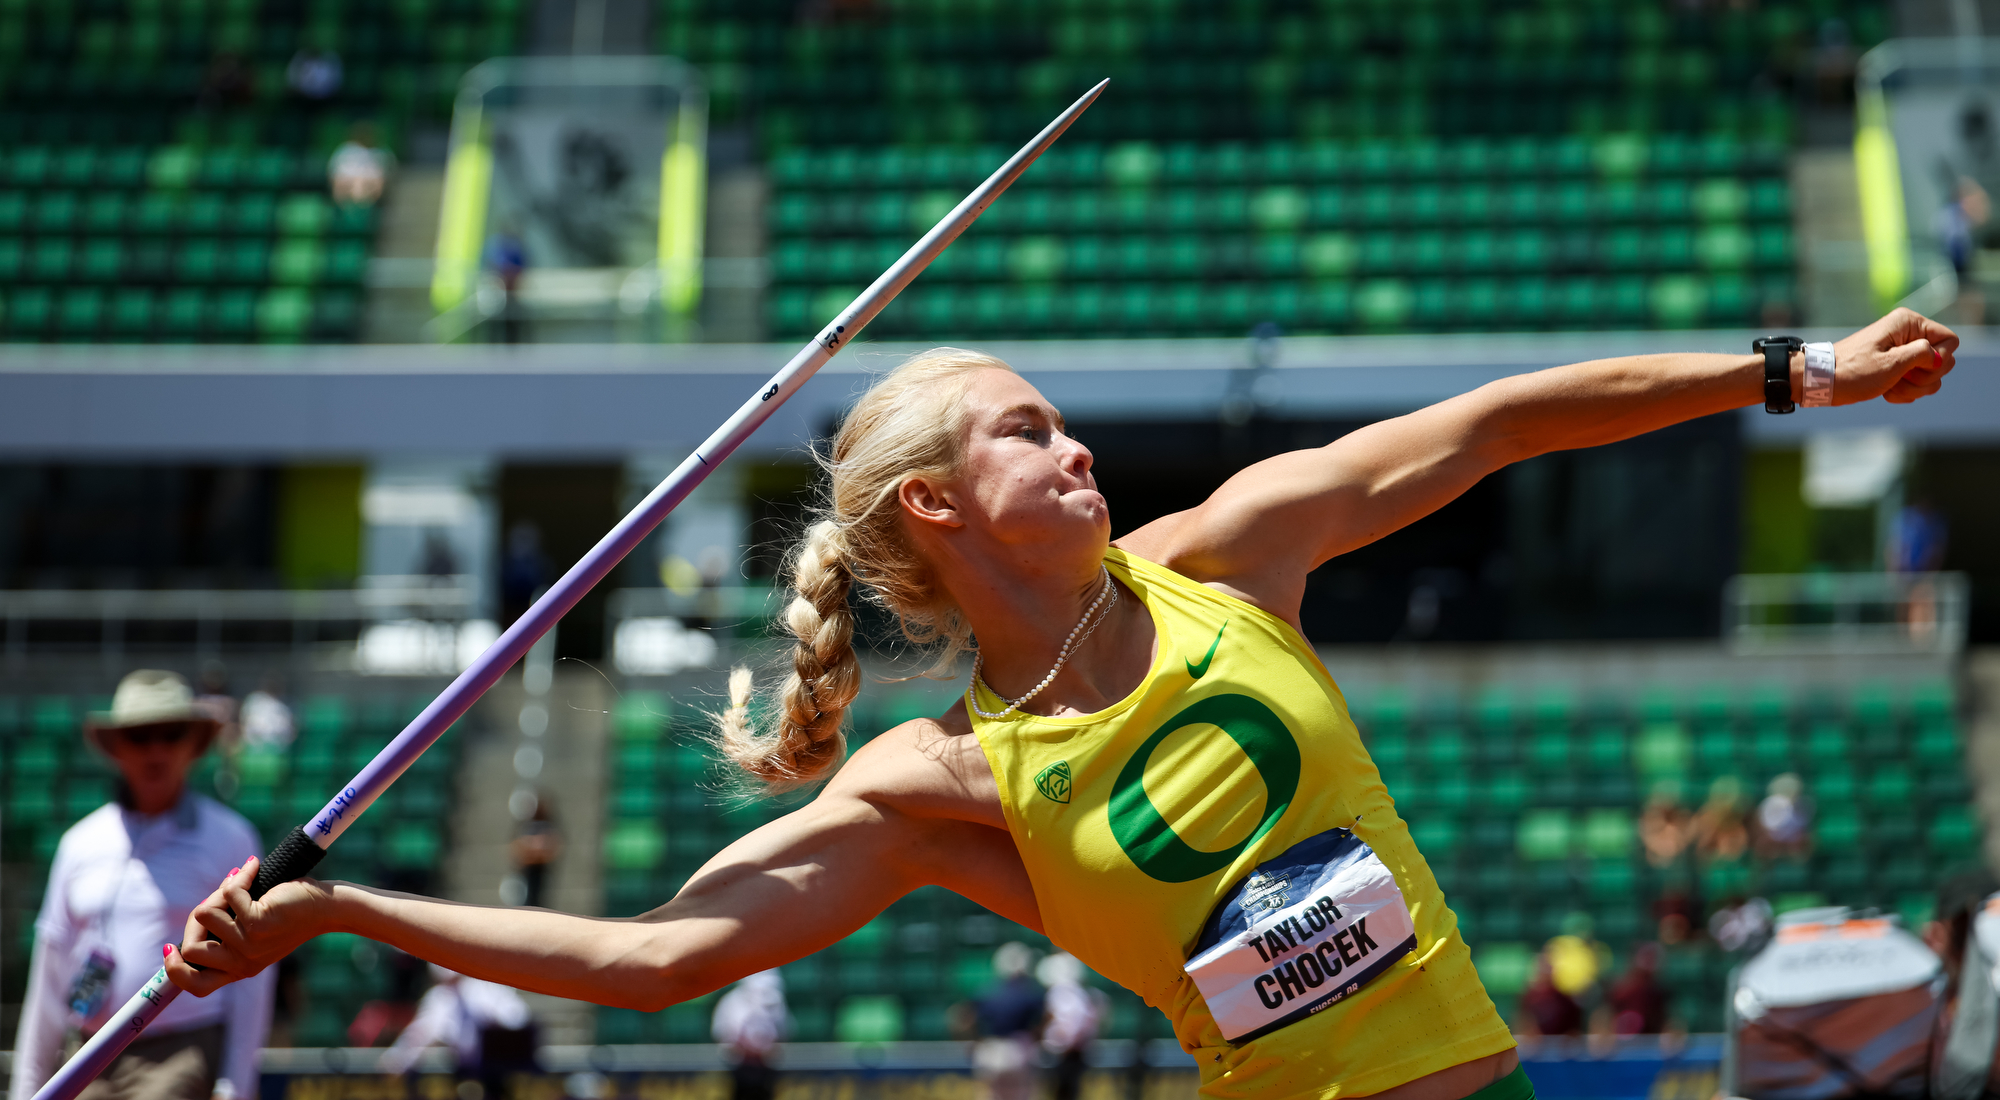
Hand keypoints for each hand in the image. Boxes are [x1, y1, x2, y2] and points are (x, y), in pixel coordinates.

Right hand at [164, 858, 333, 996]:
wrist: (328, 907)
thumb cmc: (291, 914)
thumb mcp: (256, 933)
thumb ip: (228, 932)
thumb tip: (198, 916)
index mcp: (239, 970)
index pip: (196, 986)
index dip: (175, 970)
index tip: (170, 949)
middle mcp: (242, 963)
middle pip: (190, 949)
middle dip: (198, 915)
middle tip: (220, 898)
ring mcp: (249, 945)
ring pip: (203, 916)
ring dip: (219, 892)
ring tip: (241, 881)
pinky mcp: (258, 922)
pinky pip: (228, 894)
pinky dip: (239, 876)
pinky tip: (253, 868)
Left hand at [1831, 308, 1956, 404]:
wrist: (1822, 382)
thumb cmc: (1852, 371)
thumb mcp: (1892, 363)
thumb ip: (1923, 355)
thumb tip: (1939, 357)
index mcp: (1909, 323)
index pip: (1950, 341)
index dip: (1940, 360)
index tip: (1915, 369)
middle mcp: (1908, 334)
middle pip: (1943, 361)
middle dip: (1925, 378)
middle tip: (1899, 380)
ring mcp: (1903, 351)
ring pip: (1930, 376)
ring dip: (1913, 388)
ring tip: (1889, 387)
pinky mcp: (1896, 367)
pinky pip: (1916, 384)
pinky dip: (1904, 391)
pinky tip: (1886, 392)